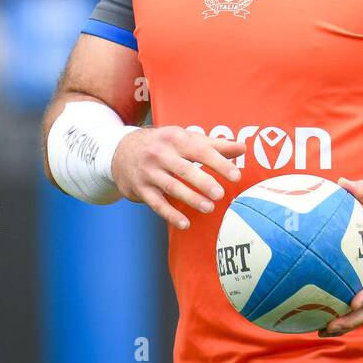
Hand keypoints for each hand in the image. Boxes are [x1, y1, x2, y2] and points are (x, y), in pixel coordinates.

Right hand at [111, 126, 244, 229]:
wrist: (120, 150)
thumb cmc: (162, 144)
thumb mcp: (185, 138)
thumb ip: (214, 145)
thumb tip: (242, 148)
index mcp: (175, 139)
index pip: (200, 150)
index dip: (219, 163)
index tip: (236, 175)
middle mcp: (160, 154)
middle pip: (184, 169)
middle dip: (203, 182)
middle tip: (221, 193)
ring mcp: (149, 172)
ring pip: (171, 187)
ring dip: (190, 198)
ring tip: (209, 207)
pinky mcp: (141, 189)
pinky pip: (156, 204)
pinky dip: (170, 214)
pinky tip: (185, 224)